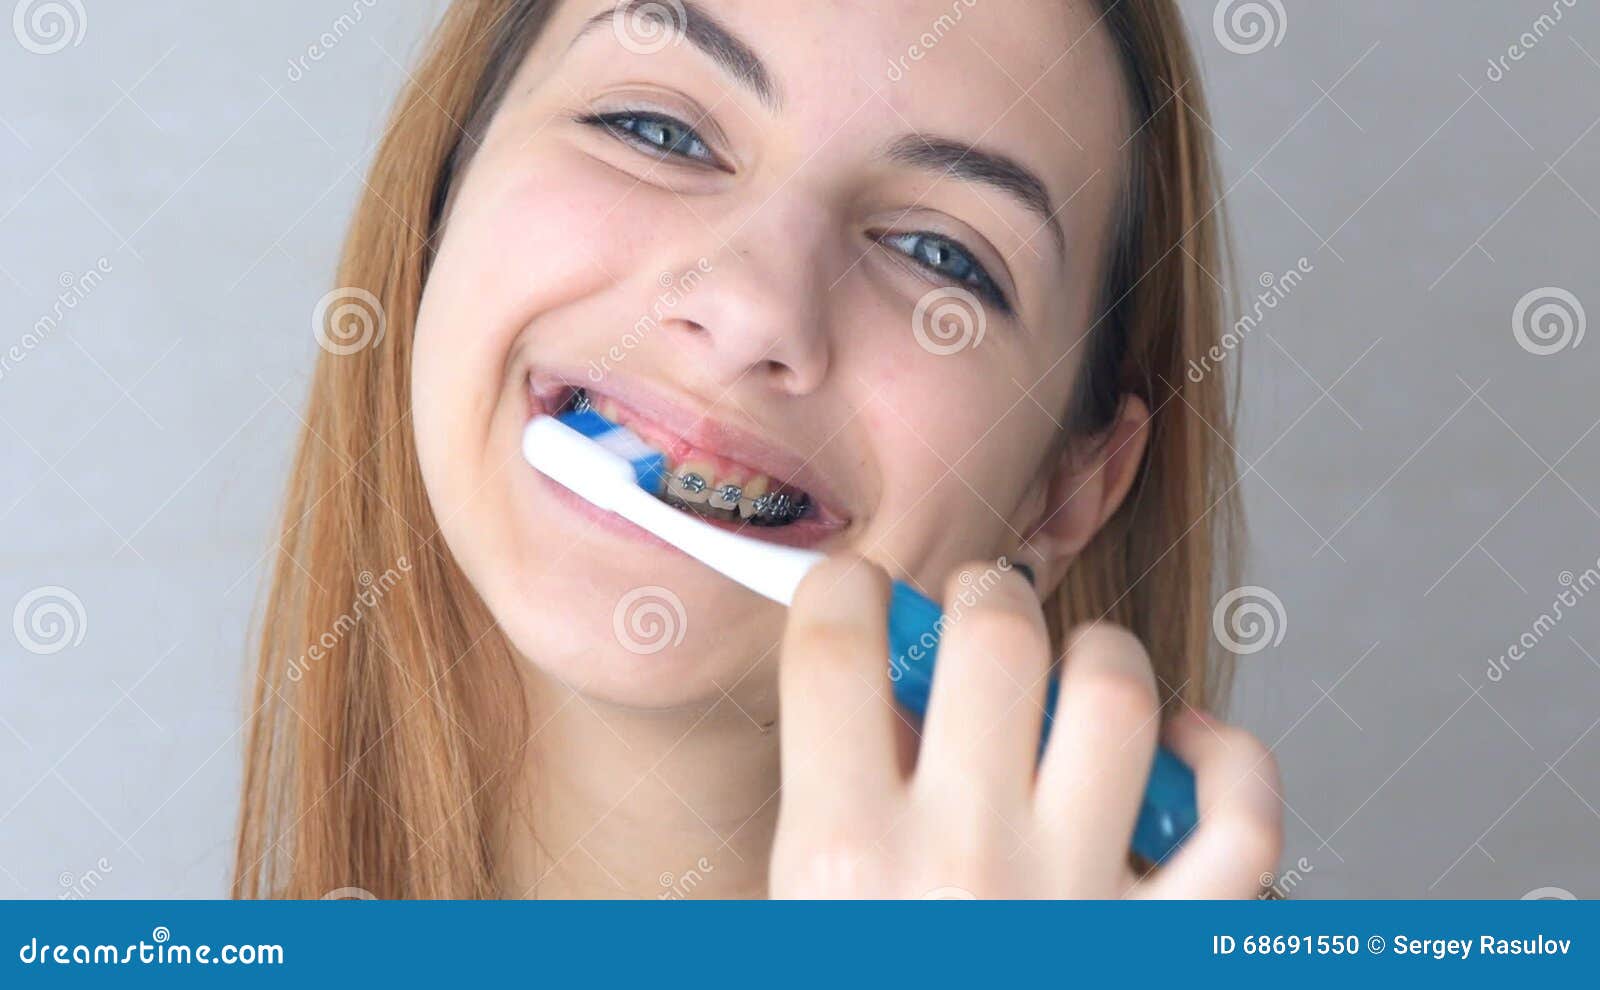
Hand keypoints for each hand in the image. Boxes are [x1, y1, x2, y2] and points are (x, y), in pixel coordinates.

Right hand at [769, 555, 1282, 897]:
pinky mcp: (1171, 946)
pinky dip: (1230, 758)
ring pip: (1117, 696)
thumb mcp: (808, 921)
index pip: (831, 649)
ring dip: (1098, 655)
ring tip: (1074, 668)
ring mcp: (1079, 904)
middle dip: (985, 596)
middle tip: (980, 611)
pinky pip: (1243, 818)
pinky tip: (1185, 745)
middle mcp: (963, 867)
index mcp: (842, 864)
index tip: (857, 594)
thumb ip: (832, 808)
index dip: (843, 590)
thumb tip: (877, 689)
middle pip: (993, 638)